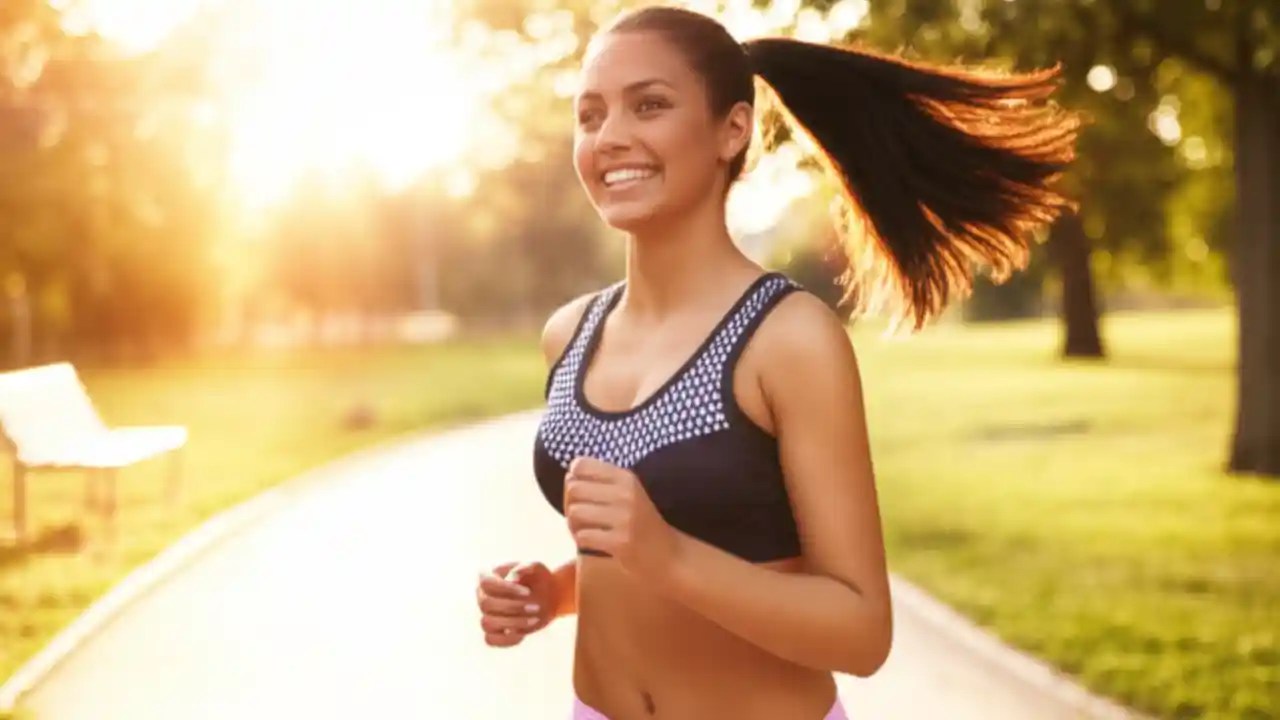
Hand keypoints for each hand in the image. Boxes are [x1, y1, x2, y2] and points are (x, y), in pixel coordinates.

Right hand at [476, 561, 556, 647]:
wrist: (548, 595)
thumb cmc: (539, 578)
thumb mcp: (537, 567)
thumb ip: (525, 566)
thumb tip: (512, 578)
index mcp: (488, 576)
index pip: (486, 583)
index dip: (506, 589)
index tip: (528, 592)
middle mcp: (482, 595)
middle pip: (486, 604)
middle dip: (512, 607)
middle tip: (536, 607)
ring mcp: (487, 614)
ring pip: (486, 623)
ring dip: (512, 623)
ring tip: (533, 620)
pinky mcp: (493, 631)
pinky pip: (490, 640)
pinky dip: (505, 640)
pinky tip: (523, 634)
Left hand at [564, 457, 681, 581]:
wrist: (668, 555)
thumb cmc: (641, 523)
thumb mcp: (628, 493)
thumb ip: (601, 482)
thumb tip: (568, 476)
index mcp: (626, 478)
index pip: (580, 465)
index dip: (573, 480)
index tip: (583, 495)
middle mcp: (626, 494)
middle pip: (573, 489)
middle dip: (570, 505)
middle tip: (581, 518)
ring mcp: (624, 519)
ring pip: (575, 513)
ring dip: (574, 525)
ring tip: (586, 530)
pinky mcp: (620, 542)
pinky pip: (582, 537)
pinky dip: (583, 542)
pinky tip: (595, 543)